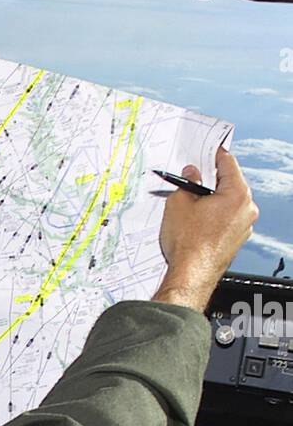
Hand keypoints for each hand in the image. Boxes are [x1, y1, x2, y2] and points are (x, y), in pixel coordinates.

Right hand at [153, 148, 258, 312]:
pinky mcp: (237, 239)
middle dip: (211, 179)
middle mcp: (246, 209)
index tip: (208, 150)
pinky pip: (227, 218)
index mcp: (237, 194)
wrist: (191, 275)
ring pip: (228, 202)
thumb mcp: (178, 203)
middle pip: (230, 183)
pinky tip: (197, 220)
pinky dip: (215, 215)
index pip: (228, 163)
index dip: (214, 154)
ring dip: (212, 198)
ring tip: (191, 202)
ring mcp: (244, 226)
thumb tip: (191, 174)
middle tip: (193, 177)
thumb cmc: (188, 243)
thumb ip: (187, 182)